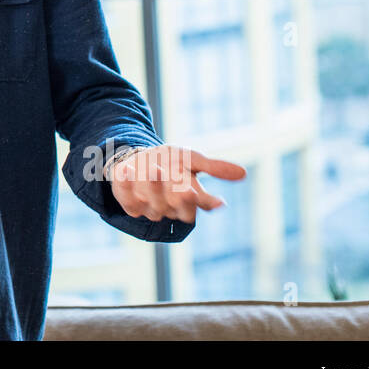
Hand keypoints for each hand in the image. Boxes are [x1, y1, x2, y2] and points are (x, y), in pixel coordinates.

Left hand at [108, 145, 245, 224]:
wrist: (140, 160)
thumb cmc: (171, 163)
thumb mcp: (193, 161)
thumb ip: (215, 168)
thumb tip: (243, 173)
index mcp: (187, 202)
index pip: (195, 207)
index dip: (198, 202)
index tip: (199, 190)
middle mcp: (168, 208)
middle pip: (172, 205)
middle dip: (173, 191)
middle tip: (175, 179)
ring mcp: (147, 206)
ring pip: (150, 203)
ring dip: (151, 187)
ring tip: (152, 169)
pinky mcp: (128, 202)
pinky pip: (126, 197)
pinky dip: (125, 185)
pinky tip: (125, 171)